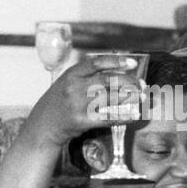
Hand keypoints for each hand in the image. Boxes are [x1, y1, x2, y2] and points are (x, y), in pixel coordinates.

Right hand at [24, 54, 142, 147]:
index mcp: (71, 74)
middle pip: (108, 80)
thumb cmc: (61, 102)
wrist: (43, 125)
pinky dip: (124, 116)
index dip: (116, 62)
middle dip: (129, 82)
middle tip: (142, 85)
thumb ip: (87, 77)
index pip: (96, 63)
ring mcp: (78, 103)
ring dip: (131, 98)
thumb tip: (119, 73)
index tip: (133, 64)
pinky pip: (109, 117)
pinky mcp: (83, 120)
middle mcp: (74, 86)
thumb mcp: (68, 83)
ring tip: (142, 98)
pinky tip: (134, 115)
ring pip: (111, 98)